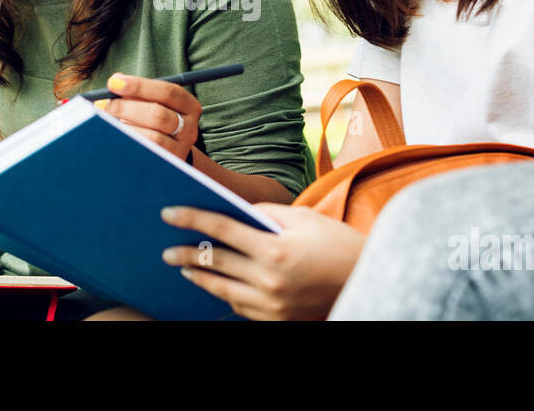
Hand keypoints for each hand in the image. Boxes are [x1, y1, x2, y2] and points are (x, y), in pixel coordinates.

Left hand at [95, 73, 201, 161]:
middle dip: (126, 108)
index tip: (114, 82)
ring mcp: (180, 150)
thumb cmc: (152, 120)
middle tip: (103, 105)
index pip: (168, 92)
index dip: (140, 86)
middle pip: (158, 115)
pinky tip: (114, 139)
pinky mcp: (168, 166)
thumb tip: (115, 81)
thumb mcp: (150, 103)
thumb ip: (136, 93)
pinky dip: (127, 145)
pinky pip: (146, 155)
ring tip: (106, 124)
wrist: (166, 154)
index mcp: (189, 106)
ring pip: (153, 138)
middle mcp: (189, 128)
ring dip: (126, 129)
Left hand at [160, 204, 365, 320]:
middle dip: (186, 252)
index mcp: (275, 248)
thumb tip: (235, 213)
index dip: (192, 219)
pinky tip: (215, 283)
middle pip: (215, 262)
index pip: (221, 229)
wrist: (367, 280)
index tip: (169, 214)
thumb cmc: (336, 243)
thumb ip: (265, 214)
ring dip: (200, 276)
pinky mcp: (277, 320)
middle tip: (166, 249)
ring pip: (222, 289)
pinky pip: (240, 307)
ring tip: (184, 267)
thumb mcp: (303, 218)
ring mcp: (272, 304)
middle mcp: (270, 279)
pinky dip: (225, 294)